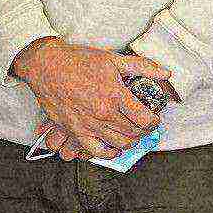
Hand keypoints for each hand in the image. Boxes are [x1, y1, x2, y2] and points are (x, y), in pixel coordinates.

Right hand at [15, 37, 161, 159]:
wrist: (47, 66)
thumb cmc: (77, 61)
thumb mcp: (113, 59)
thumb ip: (142, 67)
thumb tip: (165, 73)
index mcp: (116, 95)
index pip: (145, 119)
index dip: (154, 121)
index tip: (153, 118)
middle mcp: (104, 113)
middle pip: (134, 133)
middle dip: (144, 131)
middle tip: (144, 125)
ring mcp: (89, 124)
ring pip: (119, 143)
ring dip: (130, 141)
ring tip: (131, 134)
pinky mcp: (75, 130)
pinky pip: (96, 150)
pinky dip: (108, 153)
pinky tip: (113, 148)